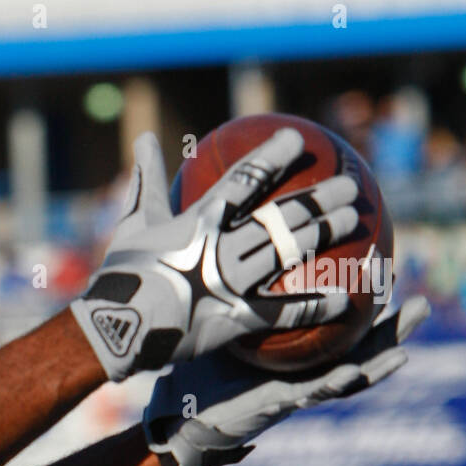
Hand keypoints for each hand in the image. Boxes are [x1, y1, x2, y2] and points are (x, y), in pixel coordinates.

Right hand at [72, 129, 360, 381]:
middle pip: (280, 216)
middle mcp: (221, 247)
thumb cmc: (119, 274)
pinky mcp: (234, 320)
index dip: (272, 157)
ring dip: (324, 235)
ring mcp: (230, 283)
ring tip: (352, 221)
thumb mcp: (133, 222)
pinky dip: (315, 305)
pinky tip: (345, 299)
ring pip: (287, 254)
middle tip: (350, 187)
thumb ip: (146, 179)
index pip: (243, 179)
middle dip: (319, 198)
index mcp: (198, 220)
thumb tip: (146, 137)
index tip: (298, 139)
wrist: (113, 328)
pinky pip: (282, 312)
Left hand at [143, 296, 430, 465]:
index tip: (391, 277)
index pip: (341, 325)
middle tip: (424, 304)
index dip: (366, 307)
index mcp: (296, 353)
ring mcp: (295, 389)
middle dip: (392, 330)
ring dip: (382, 358)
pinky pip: (315, 392)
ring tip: (409, 341)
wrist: (177, 414)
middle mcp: (303, 371)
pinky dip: (340, 383)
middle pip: (359, 348)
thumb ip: (232, 295)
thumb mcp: (218, 324)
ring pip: (351, 372)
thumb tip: (228, 243)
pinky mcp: (278, 404)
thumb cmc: (195, 370)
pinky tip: (358, 371)